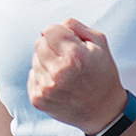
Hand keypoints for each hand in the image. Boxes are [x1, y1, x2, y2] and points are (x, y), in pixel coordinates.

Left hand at [28, 18, 127, 134]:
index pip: (49, 30)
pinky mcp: (38, 100)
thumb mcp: (100, 44)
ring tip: (64, 73)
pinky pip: (31, 76)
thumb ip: (77, 27)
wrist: (103, 110)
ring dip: (46, 62)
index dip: (58, 33)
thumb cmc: (102, 75)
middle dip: (51, 46)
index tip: (66, 42)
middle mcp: (59, 73)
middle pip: (39, 43)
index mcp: (75, 56)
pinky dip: (42, 77)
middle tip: (66, 58)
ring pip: (34, 60)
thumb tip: (57, 25)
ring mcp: (47, 88)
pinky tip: (58, 84)